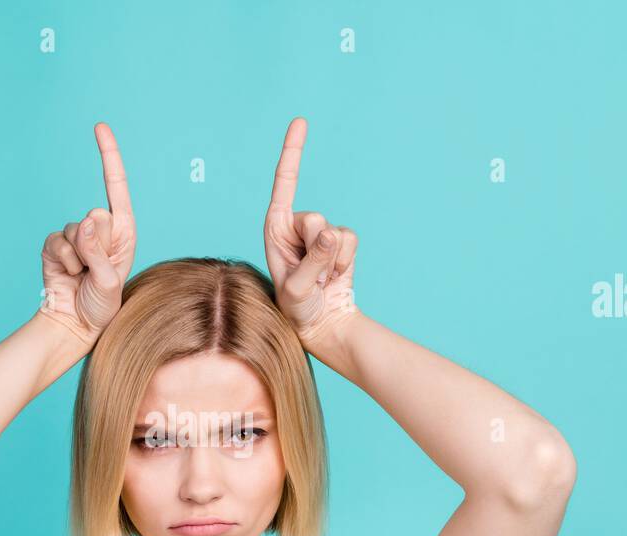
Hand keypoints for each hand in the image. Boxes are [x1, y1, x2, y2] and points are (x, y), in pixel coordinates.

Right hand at [39, 122, 136, 345]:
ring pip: (74, 230)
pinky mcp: (55, 245)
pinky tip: (67, 275)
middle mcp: (101, 230)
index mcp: (123, 232)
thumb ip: (98, 251)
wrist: (73, 326)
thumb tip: (87, 219)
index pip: (116, 187)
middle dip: (95, 244)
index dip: (109, 156)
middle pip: (95, 215)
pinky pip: (56, 240)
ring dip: (77, 257)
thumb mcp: (108, 281)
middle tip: (94, 271)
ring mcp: (77, 237)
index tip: (100, 127)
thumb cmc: (100, 308)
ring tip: (81, 277)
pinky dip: (62, 260)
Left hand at [263, 117, 359, 345]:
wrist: (322, 323)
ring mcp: (321, 233)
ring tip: (320, 279)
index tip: (300, 122)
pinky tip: (334, 276)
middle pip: (315, 218)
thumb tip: (330, 233)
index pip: (284, 184)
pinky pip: (351, 240)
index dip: (292, 153)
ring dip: (331, 261)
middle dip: (316, 249)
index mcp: (275, 228)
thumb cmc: (298, 309)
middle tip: (309, 275)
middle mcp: (297, 225)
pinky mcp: (341, 242)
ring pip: (335, 233)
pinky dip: (345, 262)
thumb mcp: (297, 289)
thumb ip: (312, 261)